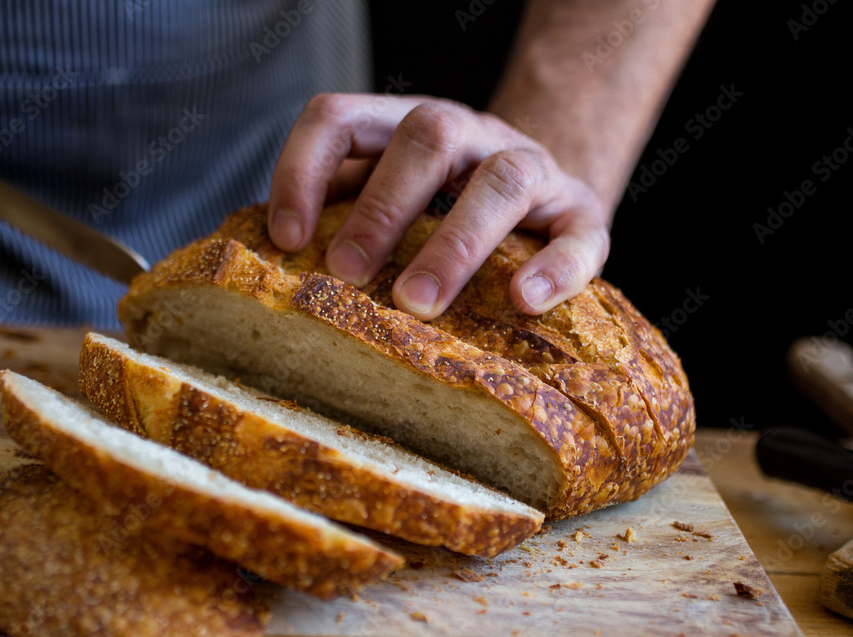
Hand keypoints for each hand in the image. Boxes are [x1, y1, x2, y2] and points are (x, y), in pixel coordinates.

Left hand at [267, 94, 609, 320]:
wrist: (547, 197)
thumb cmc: (451, 212)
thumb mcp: (393, 197)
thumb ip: (345, 212)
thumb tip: (272, 263)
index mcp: (407, 126)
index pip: (342, 117)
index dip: (305, 169)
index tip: (287, 239)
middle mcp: (470, 134)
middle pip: (426, 137)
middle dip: (381, 207)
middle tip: (346, 273)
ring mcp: (531, 168)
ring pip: (503, 179)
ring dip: (455, 243)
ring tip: (419, 302)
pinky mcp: (580, 213)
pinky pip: (579, 233)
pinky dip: (557, 267)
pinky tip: (525, 301)